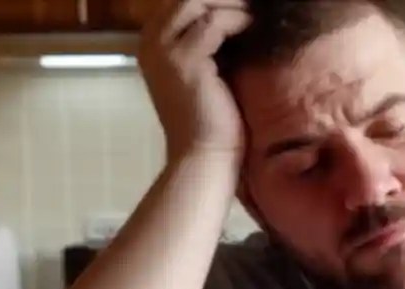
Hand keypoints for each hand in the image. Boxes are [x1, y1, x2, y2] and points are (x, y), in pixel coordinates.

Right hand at [138, 0, 251, 163]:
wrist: (205, 156)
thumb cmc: (212, 121)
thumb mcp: (207, 72)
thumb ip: (211, 44)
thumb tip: (236, 14)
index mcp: (152, 46)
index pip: (179, 3)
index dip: (210, 0)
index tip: (240, 5)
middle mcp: (150, 44)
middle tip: (249, 4)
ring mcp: (164, 51)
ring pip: (195, 2)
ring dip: (230, 4)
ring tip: (254, 12)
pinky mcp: (185, 61)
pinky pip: (213, 23)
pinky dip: (237, 20)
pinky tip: (253, 27)